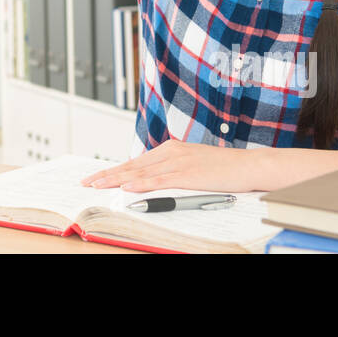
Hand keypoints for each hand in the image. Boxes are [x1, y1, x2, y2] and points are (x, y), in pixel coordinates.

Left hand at [78, 139, 270, 192]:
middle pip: (132, 165)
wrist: (250, 166)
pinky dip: (142, 183)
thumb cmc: (225, 169)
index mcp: (171, 149)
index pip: (135, 162)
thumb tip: (151, 184)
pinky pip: (160, 180)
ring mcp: (179, 162)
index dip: (113, 169)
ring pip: (140, 172)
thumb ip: (172, 172)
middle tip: (87, 181)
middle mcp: (171, 152)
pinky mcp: (188, 174)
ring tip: (98, 184)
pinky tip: (128, 186)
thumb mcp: (193, 166)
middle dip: (107, 174)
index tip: (96, 176)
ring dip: (117, 179)